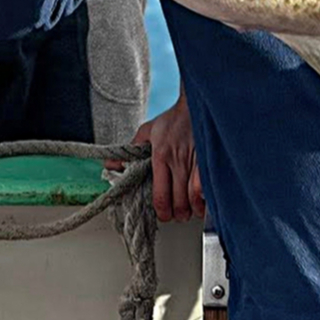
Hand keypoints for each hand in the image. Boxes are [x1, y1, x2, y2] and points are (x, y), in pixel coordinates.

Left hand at [105, 94, 204, 221]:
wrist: (194, 104)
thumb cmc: (172, 120)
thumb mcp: (146, 132)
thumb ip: (128, 152)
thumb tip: (110, 167)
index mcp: (160, 156)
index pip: (160, 195)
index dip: (162, 212)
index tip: (163, 214)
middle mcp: (178, 160)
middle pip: (179, 202)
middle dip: (178, 214)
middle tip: (177, 213)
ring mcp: (195, 161)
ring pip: (195, 199)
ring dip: (193, 210)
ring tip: (190, 209)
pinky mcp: (209, 160)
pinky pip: (208, 188)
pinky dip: (206, 199)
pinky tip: (204, 200)